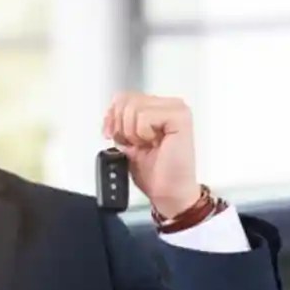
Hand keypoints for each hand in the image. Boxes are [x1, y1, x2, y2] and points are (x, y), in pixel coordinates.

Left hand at [102, 93, 201, 218]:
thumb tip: (110, 114)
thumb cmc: (155, 173)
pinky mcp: (179, 117)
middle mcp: (168, 106)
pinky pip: (144, 116)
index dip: (112, 116)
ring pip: (133, 107)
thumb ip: (120, 123)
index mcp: (156, 109)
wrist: (168, 192)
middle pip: (126, 100)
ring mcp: (176, 109)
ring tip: (146, 145)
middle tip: (134, 144)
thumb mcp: (127, 142)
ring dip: (132, 133)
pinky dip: (142, 133)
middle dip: (121, 126)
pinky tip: (154, 143)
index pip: (124, 97)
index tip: (111, 134)